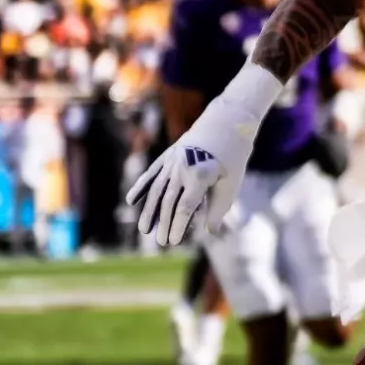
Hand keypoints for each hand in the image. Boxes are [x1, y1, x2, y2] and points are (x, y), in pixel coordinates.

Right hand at [127, 101, 265, 247]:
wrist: (227, 122)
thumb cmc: (234, 156)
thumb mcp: (232, 183)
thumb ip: (219, 207)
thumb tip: (209, 231)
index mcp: (200, 175)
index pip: (184, 207)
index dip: (177, 226)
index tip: (173, 241)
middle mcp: (182, 168)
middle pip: (168, 201)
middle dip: (163, 223)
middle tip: (161, 242)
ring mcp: (172, 160)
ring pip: (156, 189)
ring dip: (149, 211)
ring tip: (144, 229)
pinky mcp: (169, 155)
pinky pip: (152, 173)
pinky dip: (141, 186)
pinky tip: (131, 200)